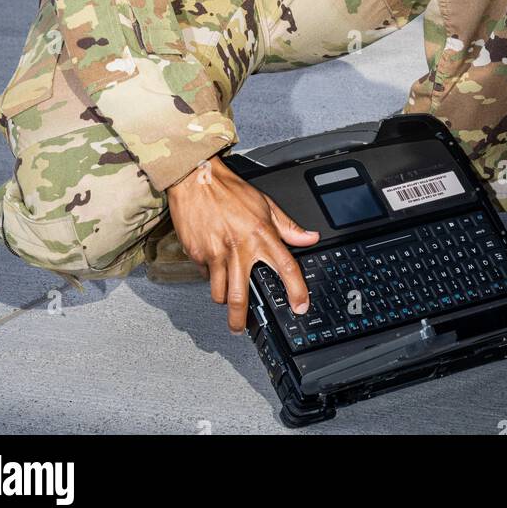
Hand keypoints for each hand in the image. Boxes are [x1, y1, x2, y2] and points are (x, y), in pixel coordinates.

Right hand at [167, 155, 319, 333]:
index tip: (300, 306)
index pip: (285, 267)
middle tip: (241, 328)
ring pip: (219, 292)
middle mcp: (239, 247)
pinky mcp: (197, 253)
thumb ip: (288, 226)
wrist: (196, 179)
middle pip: (241, 296)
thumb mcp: (265, 204)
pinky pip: (205, 275)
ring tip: (226, 298)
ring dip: (223, 300)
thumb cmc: (230, 191)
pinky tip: (214, 265)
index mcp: (261, 234)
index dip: (296, 290)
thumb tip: (310, 238)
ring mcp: (216, 253)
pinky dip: (211, 276)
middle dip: (240, 319)